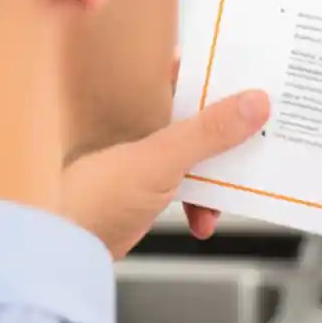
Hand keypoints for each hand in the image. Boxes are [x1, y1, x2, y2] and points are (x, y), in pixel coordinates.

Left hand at [62, 90, 270, 257]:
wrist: (61, 249)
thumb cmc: (90, 197)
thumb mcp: (161, 160)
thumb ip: (209, 132)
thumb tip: (254, 102)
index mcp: (135, 102)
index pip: (182, 72)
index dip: (217, 74)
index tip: (252, 78)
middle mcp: (140, 125)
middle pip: (199, 116)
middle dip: (229, 131)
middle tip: (260, 133)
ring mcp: (145, 159)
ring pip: (197, 156)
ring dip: (217, 176)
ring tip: (230, 192)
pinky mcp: (147, 192)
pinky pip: (187, 188)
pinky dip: (200, 205)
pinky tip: (201, 222)